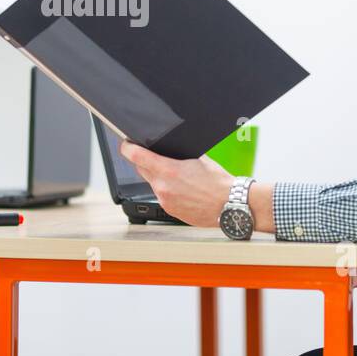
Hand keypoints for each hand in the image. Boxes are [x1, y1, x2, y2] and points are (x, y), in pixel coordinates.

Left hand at [118, 140, 233, 225]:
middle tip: (154, 157)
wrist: (230, 205)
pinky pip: (162, 196)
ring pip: (152, 183)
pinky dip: (167, 190)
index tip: (126, 144)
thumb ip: (180, 153)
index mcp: (168, 170)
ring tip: (177, 176)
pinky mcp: (170, 211)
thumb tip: (170, 147)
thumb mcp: (200, 159)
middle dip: (145, 161)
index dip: (127, 148)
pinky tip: (182, 189)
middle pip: (141, 169)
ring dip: (158, 177)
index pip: (136, 156)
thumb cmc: (219, 183)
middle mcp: (163, 187)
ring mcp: (165, 201)